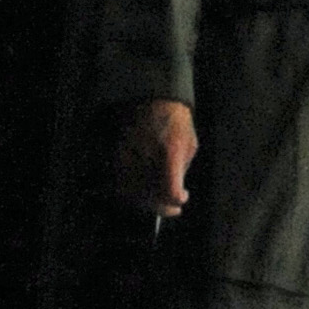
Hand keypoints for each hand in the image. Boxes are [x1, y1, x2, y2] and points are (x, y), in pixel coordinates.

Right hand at [115, 99, 199, 215]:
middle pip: (152, 195)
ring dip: (148, 201)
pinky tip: (143, 192)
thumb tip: (174, 195)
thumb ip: (181, 171)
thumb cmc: (177, 123)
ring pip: (136, 193)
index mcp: (171, 149)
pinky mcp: (119, 156)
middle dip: (163, 206)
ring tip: (158, 201)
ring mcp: (131, 155)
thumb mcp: (189, 145)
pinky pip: (123, 185)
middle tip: (171, 208)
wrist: (154, 100)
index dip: (175, 201)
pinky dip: (133, 193)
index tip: (181, 202)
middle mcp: (148, 154)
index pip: (169, 189)